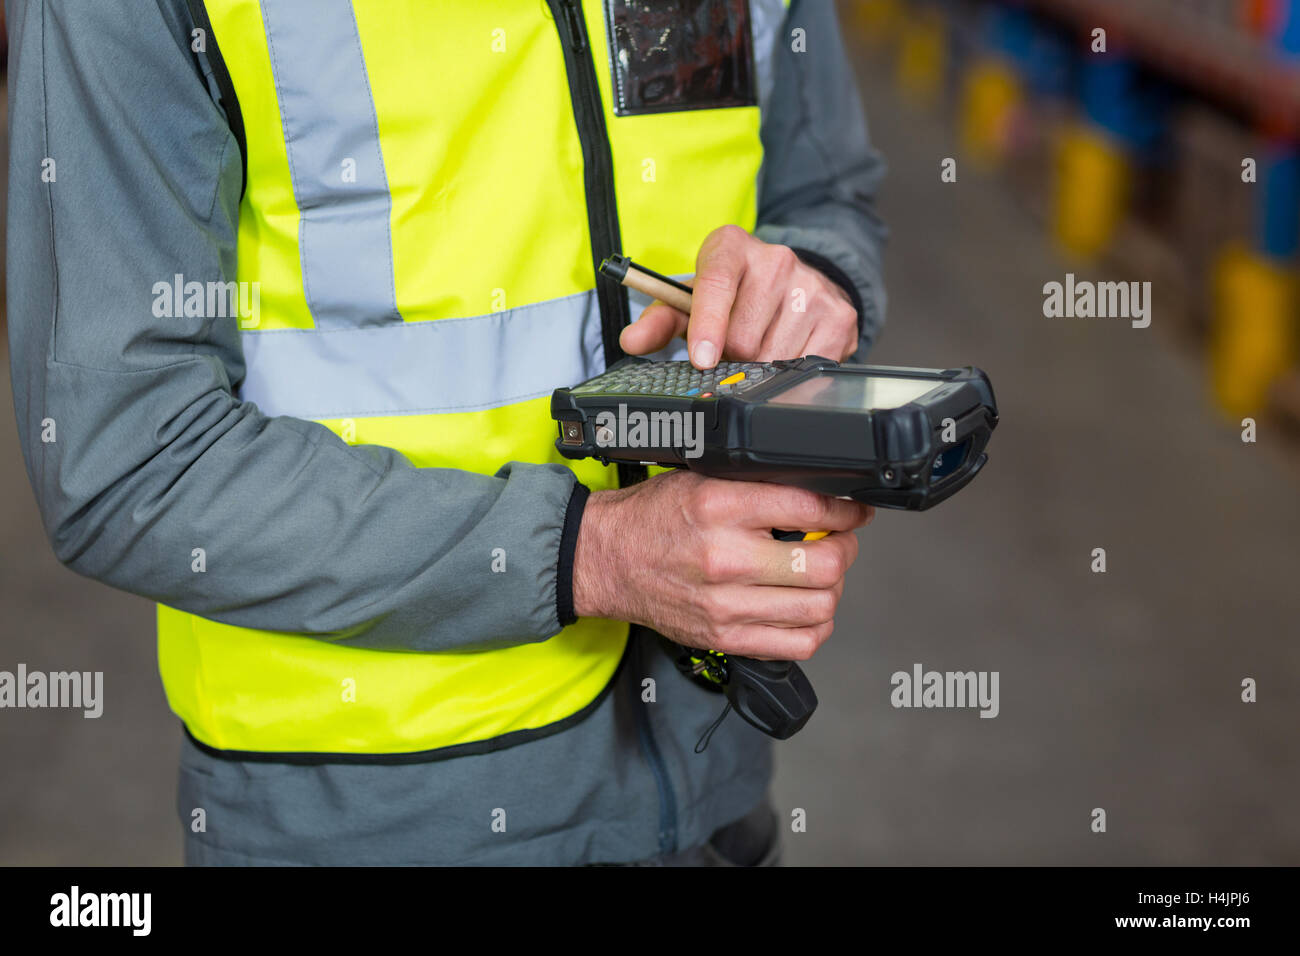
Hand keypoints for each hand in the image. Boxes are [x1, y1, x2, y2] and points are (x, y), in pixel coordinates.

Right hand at [573, 470, 873, 659]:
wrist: (605, 560)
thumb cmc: (653, 519)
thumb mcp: (702, 479)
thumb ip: (758, 485)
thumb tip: (819, 491)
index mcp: (720, 507)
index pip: (810, 508)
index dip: (846, 510)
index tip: (854, 510)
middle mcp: (725, 557)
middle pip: (823, 564)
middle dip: (845, 549)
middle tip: (840, 540)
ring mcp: (725, 605)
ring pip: (819, 607)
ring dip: (833, 589)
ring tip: (822, 574)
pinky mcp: (724, 638)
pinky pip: (797, 644)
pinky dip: (816, 627)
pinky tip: (807, 608)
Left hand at [619, 224, 858, 368]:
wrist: (797, 284)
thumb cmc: (734, 295)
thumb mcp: (693, 300)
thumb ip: (660, 320)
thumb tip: (632, 341)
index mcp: (731, 247)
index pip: (717, 283)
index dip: (707, 325)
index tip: (701, 359)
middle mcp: (776, 259)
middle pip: (742, 336)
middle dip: (731, 356)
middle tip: (731, 350)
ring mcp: (811, 287)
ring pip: (773, 356)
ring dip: (760, 366)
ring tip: (759, 347)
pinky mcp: (839, 315)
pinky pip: (806, 364)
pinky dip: (790, 371)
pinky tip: (786, 351)